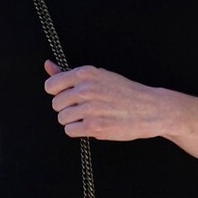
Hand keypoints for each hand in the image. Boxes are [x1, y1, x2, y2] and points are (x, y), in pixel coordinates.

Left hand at [43, 60, 163, 141]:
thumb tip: (47, 65)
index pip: (51, 86)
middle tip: (85, 108)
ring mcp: (89, 108)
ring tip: (91, 117)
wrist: (150, 109)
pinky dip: (78, 131)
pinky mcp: (94, 126)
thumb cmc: (124, 92)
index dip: (60, 93)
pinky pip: (70, 131)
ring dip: (73, 121)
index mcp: (86, 73)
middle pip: (56, 104)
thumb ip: (69, 73)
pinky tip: (92, 126)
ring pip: (62, 118)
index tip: (72, 97)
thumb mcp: (99, 76)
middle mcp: (86, 88)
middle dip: (67, 108)